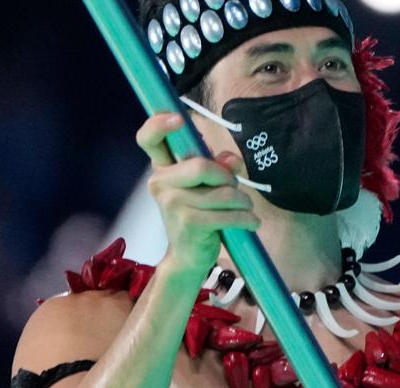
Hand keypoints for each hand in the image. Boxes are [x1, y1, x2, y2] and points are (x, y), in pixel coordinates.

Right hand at [136, 113, 259, 272]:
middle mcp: (160, 183)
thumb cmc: (199, 215)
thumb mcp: (207, 186)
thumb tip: (231, 160)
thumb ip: (218, 166)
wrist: (188, 257)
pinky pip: (228, 213)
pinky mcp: (189, 223)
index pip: (149, 139)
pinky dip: (245, 218)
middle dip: (227, 178)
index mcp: (162, 169)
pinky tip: (250, 223)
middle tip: (234, 189)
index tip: (178, 119)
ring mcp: (172, 204)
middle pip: (201, 165)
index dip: (159, 124)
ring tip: (244, 209)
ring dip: (241, 201)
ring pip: (222, 192)